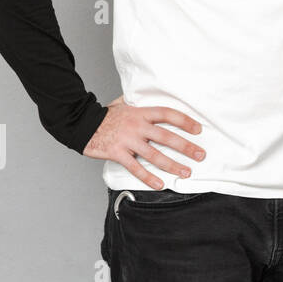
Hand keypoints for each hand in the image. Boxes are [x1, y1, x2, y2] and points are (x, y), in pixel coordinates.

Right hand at [83, 97, 204, 189]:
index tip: (198, 129)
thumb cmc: (105, 115)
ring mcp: (127, 140)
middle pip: (167, 137)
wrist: (81, 124)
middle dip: (186, 147)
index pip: (168, 115)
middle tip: (201, 155)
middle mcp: (137, 126)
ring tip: (186, 172)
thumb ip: (140, 104)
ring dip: (173, 165)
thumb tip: (154, 97)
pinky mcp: (117, 153)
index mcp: (141, 112)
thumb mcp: (124, 103)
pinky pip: (136, 168)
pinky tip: (160, 184)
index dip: (185, 121)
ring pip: (155, 155)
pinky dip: (148, 177)